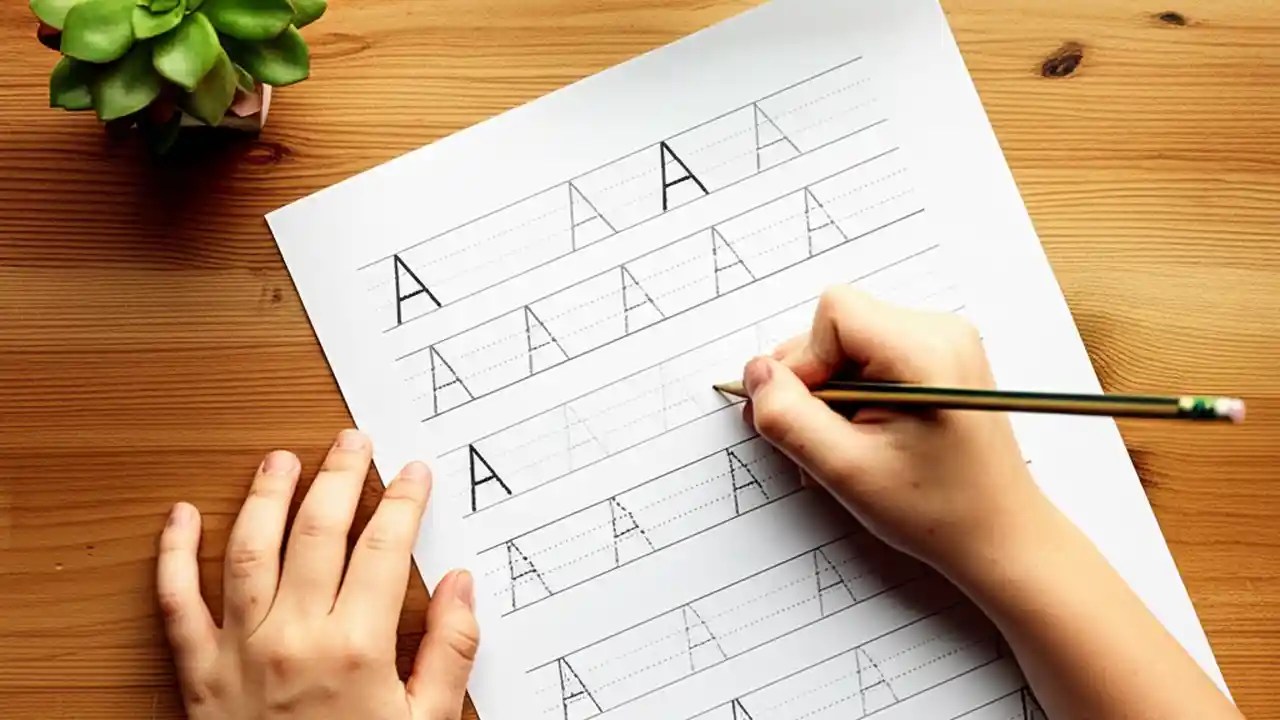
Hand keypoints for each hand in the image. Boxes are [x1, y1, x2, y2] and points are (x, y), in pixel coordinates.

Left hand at [156, 429, 478, 719]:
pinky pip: (176, 602)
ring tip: (281, 460)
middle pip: (317, 531)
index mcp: (356, 648)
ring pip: (249, 549)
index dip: (401, 500)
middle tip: (352, 443)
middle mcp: (294, 637)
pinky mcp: (197, 673)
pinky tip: (182, 516)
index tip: (411, 474)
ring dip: (265, 495)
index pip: (384, 547)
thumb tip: (461, 586)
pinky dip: (173, 555)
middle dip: (339, 476)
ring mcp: (239, 651)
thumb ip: (449, 652)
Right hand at [742, 287, 1049, 580]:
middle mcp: (940, 331)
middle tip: (823, 438)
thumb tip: (755, 374)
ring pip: (850, 342)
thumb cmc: (938, 510)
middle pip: (839, 325)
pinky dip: (854, 392)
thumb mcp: (845, 469)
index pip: (834, 313)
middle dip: (816, 380)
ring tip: (847, 444)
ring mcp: (944, 342)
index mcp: (925, 350)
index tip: (812, 415)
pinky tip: (865, 434)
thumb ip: (788, 417)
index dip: (805, 361)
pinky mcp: (940, 359)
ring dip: (832, 391)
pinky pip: (872, 355)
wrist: (999, 535)